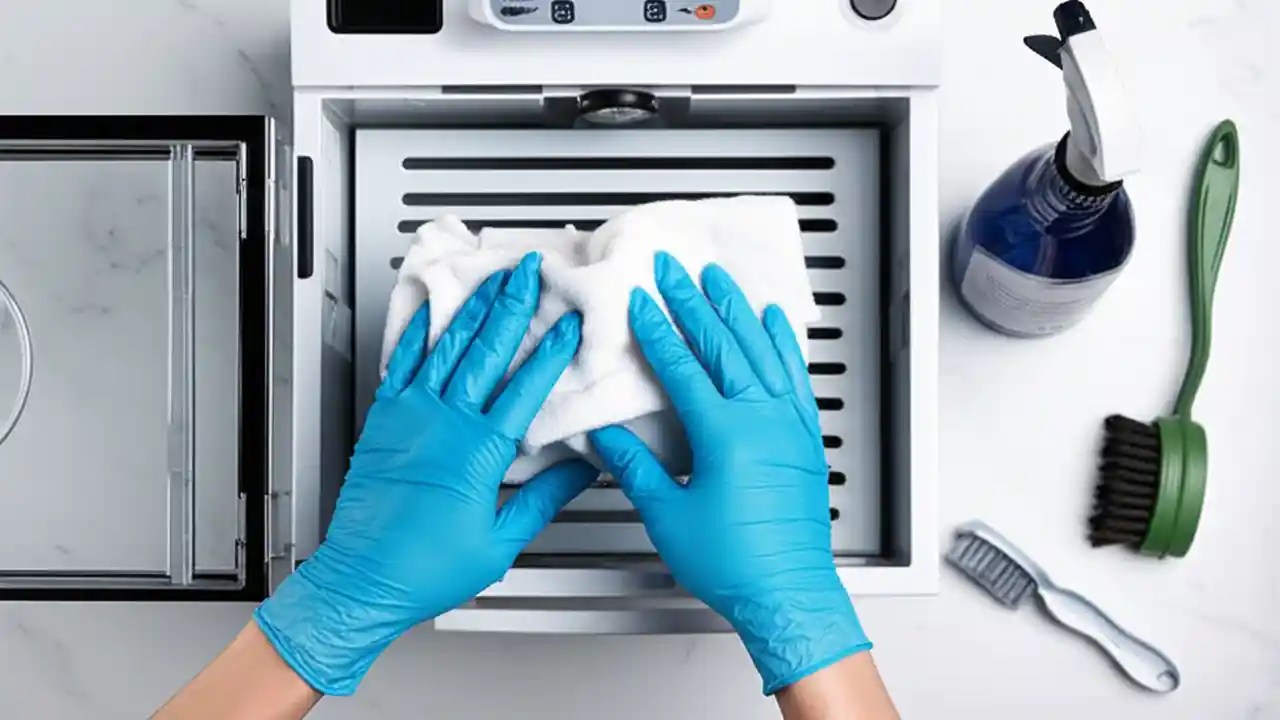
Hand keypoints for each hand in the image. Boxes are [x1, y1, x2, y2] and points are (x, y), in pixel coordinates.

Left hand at [255, 253, 597, 695]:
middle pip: (487, 349)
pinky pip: (403, 364)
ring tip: (492, 277)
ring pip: (447, 346)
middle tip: (533, 271)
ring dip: (472, 307)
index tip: (570, 322)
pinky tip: (430, 309)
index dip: (551, 350)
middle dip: (514, 304)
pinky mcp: (384, 420)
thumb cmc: (426, 568)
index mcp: (480, 452)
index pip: (526, 387)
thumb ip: (543, 498)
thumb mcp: (501, 541)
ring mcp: (411, 416)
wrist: (362, 578)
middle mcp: (445, 423)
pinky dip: (418, 333)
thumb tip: (580, 470)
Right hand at [590, 253, 870, 694]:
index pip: (682, 367)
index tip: (639, 302)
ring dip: (737, 310)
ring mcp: (788, 424)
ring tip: (720, 278)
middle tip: (674, 268)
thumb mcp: (668, 516)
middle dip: (693, 302)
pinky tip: (774, 321)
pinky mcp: (805, 436)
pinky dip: (782, 344)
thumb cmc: (732, 563)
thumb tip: (608, 438)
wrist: (787, 591)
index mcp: (724, 435)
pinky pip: (794, 376)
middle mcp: (761, 420)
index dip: (656, 331)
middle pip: (722, 344)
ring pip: (761, 350)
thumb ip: (637, 468)